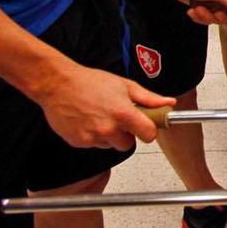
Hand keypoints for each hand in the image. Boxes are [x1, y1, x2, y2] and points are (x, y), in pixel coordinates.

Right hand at [34, 61, 171, 149]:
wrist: (58, 84)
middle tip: (116, 117)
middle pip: (128, 144)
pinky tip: (87, 120)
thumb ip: (149, 99)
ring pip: (110, 145)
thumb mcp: (124, 85)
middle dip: (126, 133)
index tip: (145, 126)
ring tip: (99, 115)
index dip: (148, 131)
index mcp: (124, 113)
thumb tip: (169, 104)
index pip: (149, 135)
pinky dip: (93, 136)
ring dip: (108, 135)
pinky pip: (94, 145)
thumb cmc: (90, 82)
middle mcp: (109, 128)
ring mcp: (93, 137)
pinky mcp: (79, 142)